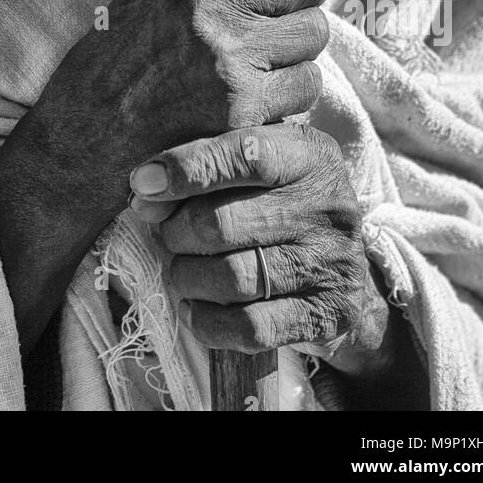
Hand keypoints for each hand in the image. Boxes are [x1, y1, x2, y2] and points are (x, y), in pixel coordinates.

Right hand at [61, 0, 369, 166]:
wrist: (83, 142)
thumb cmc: (117, 60)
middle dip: (298, 0)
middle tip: (258, 26)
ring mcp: (229, 50)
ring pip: (317, 36)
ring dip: (293, 57)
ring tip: (240, 74)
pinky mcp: (245, 105)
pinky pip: (307, 90)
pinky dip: (285, 103)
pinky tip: (241, 110)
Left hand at [129, 123, 373, 356]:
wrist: (339, 264)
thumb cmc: (278, 199)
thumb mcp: (258, 164)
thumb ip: (206, 161)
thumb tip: (145, 189)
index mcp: (310, 154)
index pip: (245, 154)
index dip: (187, 169)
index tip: (142, 183)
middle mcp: (329, 205)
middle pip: (222, 223)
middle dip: (176, 233)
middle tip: (165, 235)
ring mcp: (333, 262)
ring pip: (230, 278)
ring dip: (187, 277)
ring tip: (182, 270)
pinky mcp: (330, 313)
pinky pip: (251, 328)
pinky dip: (208, 321)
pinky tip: (196, 307)